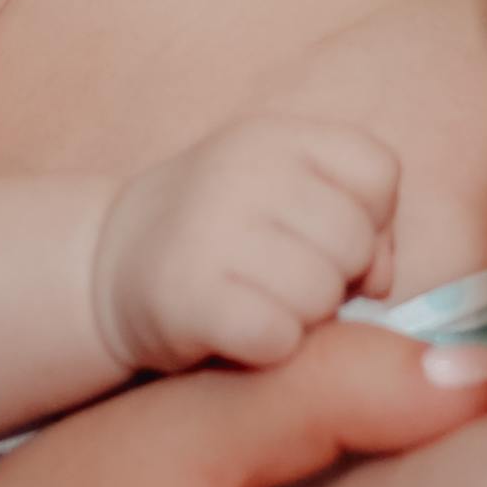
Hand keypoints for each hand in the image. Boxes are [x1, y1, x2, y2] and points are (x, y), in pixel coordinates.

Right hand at [93, 107, 400, 373]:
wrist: (105, 268)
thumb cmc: (221, 236)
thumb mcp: (284, 194)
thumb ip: (355, 219)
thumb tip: (381, 280)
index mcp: (275, 136)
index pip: (379, 171)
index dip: (373, 218)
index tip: (327, 238)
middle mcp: (242, 170)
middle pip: (354, 240)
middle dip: (338, 276)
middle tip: (287, 280)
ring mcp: (210, 229)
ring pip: (322, 294)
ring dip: (303, 317)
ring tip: (260, 303)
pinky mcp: (189, 297)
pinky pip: (280, 338)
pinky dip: (270, 349)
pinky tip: (239, 333)